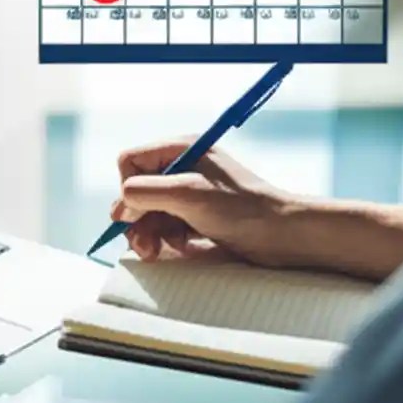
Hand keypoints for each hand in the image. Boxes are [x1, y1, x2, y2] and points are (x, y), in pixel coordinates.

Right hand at [112, 136, 297, 266]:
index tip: (136, 213)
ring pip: (148, 212)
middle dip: (136, 219)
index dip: (127, 188)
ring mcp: (190, 193)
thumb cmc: (240, 209)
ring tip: (155, 253)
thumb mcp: (188, 194)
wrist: (282, 235)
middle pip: (137, 191)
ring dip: (148, 234)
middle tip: (143, 246)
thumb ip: (146, 192)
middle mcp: (182, 167)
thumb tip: (120, 205)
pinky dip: (167, 240)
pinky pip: (166, 226)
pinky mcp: (197, 215)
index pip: (130, 162)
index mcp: (180, 150)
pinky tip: (181, 249)